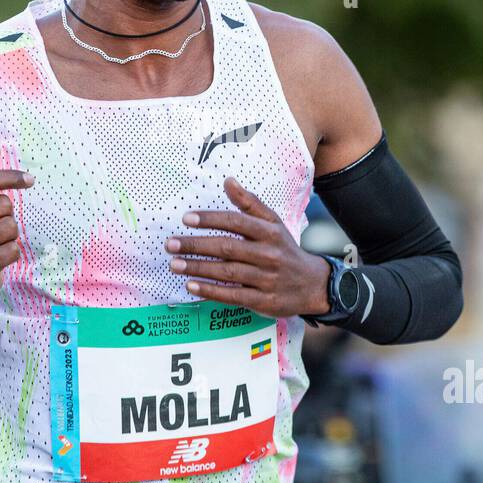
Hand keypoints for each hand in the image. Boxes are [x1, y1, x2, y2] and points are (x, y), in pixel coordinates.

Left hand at [165, 176, 332, 316]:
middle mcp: (268, 254)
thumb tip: (228, 181)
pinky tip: (191, 287)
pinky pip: (233, 295)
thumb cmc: (285, 249)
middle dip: (196, 245)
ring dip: (198, 268)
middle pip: (227, 248)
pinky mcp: (263, 301)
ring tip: (174, 264)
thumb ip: (249, 203)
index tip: (186, 219)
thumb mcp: (273, 223)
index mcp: (269, 232)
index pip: (236, 222)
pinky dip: (211, 291)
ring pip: (227, 272)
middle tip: (170, 244)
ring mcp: (266, 279)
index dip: (210, 220)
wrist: (312, 284)